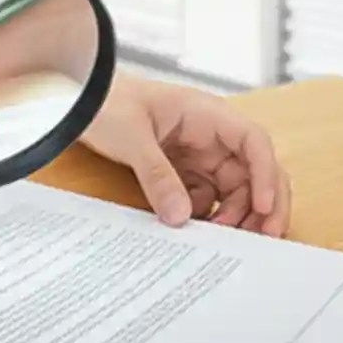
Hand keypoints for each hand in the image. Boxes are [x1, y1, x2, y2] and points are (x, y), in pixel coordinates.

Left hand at [81, 74, 290, 236]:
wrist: (76, 102)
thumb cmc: (106, 102)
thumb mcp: (131, 138)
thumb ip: (157, 176)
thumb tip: (179, 216)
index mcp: (207, 114)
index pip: (253, 142)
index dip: (266, 174)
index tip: (265, 206)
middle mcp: (210, 135)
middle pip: (253, 171)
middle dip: (263, 203)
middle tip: (264, 237)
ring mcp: (198, 154)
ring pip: (233, 189)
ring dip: (236, 214)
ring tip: (226, 240)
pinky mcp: (182, 172)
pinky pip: (206, 198)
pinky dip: (208, 216)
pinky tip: (199, 232)